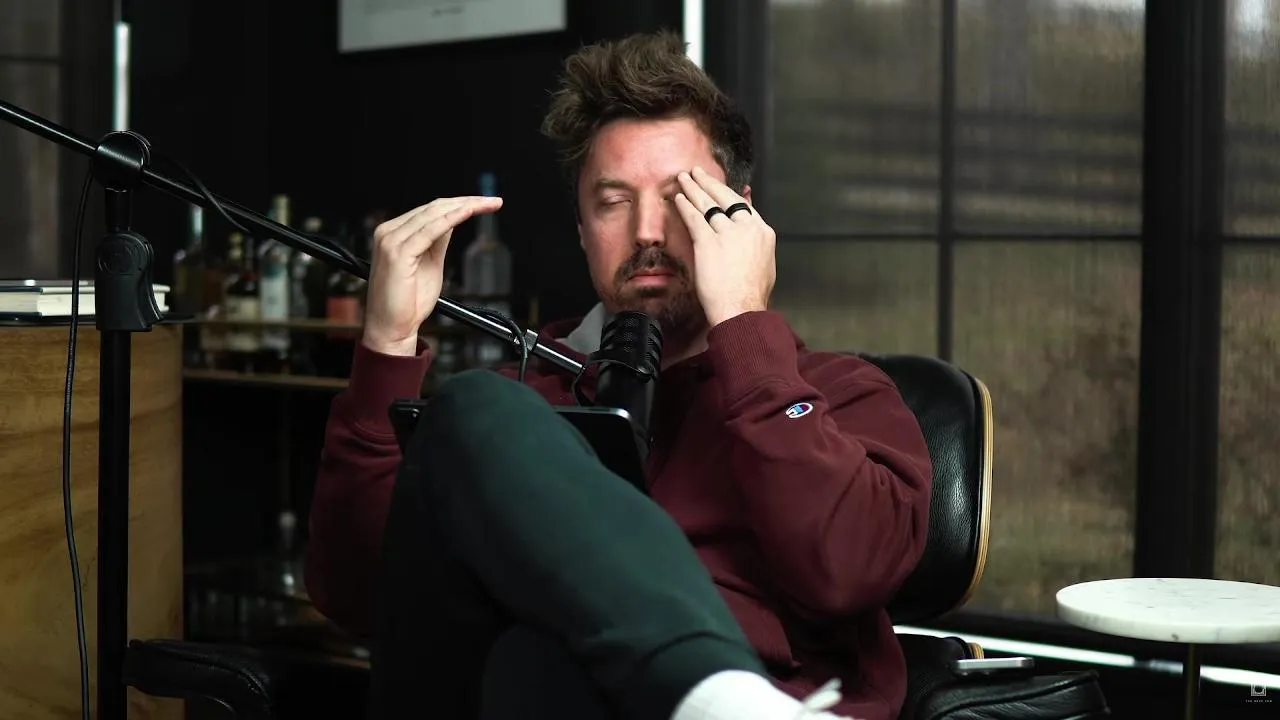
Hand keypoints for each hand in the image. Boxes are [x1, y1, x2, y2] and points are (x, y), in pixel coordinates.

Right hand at [362, 196, 502, 355]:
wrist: (393, 328)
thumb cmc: (408, 303)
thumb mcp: (430, 263)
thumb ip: (438, 241)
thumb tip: (452, 220)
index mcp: (394, 233)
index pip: (430, 210)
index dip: (459, 203)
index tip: (484, 203)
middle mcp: (389, 232)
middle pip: (433, 207)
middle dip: (466, 201)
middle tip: (492, 201)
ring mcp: (391, 241)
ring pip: (433, 214)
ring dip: (464, 206)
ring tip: (487, 205)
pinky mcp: (398, 253)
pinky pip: (430, 230)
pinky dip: (451, 219)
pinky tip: (468, 212)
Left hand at [673, 166, 775, 326]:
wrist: (742, 310)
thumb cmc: (751, 295)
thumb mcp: (764, 264)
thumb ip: (757, 242)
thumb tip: (753, 228)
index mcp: (762, 232)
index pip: (743, 205)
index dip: (728, 193)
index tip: (718, 186)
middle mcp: (747, 228)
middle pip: (725, 197)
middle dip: (709, 182)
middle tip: (697, 171)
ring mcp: (728, 233)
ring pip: (707, 203)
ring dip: (693, 188)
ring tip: (684, 178)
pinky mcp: (708, 242)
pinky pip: (694, 218)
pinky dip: (685, 206)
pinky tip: (679, 198)